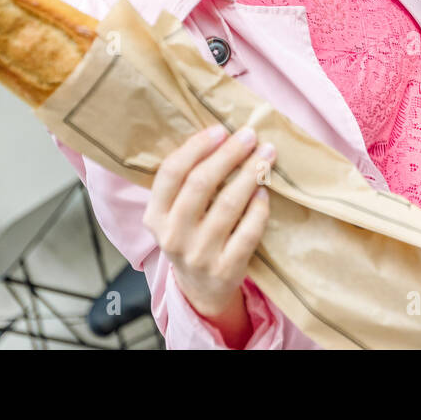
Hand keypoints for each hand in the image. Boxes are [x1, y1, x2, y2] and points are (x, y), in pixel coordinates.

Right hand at [142, 124, 275, 319]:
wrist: (200, 290)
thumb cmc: (190, 236)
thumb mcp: (173, 214)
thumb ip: (185, 183)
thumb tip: (219, 136)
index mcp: (155, 216)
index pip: (171, 172)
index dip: (196, 147)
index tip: (220, 130)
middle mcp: (173, 236)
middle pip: (201, 183)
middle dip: (229, 154)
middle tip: (249, 135)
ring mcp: (199, 255)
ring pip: (228, 204)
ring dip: (250, 173)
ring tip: (266, 154)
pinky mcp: (226, 269)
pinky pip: (248, 231)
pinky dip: (259, 208)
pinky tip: (265, 192)